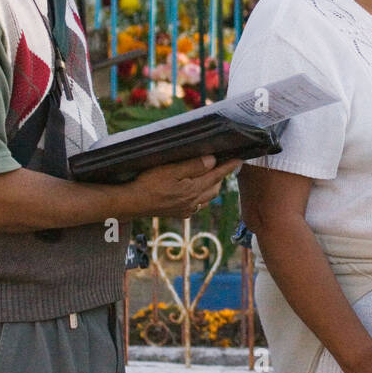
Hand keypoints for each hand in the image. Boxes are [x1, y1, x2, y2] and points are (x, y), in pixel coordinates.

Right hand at [126, 155, 241, 218]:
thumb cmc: (148, 183)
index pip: (216, 175)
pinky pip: (197, 204)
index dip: (229, 167)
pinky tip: (194, 189)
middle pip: (215, 187)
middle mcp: (193, 202)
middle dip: (220, 176)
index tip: (240, 159)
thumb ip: (193, 166)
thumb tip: (212, 160)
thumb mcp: (170, 170)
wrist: (131, 204)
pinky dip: (201, 196)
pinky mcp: (179, 214)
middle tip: (222, 163)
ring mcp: (186, 210)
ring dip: (211, 186)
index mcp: (193, 190)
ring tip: (209, 174)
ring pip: (207, 197)